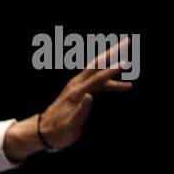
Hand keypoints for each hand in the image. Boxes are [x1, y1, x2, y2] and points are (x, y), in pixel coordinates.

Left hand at [4, 39, 132, 161]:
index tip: (124, 63)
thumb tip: (90, 96)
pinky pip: (97, 81)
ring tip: (129, 62)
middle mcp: (76, 85)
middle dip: (113, 53)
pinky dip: (109, 80)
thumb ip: (80, 111)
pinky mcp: (78, 90)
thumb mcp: (69, 126)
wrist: (44, 131)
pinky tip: (122, 85)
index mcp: (76, 93)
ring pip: (97, 70)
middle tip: (128, 42)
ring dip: (112, 63)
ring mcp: (77, 86)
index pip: (97, 79)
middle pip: (97, 64)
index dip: (111, 72)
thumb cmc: (58, 131)